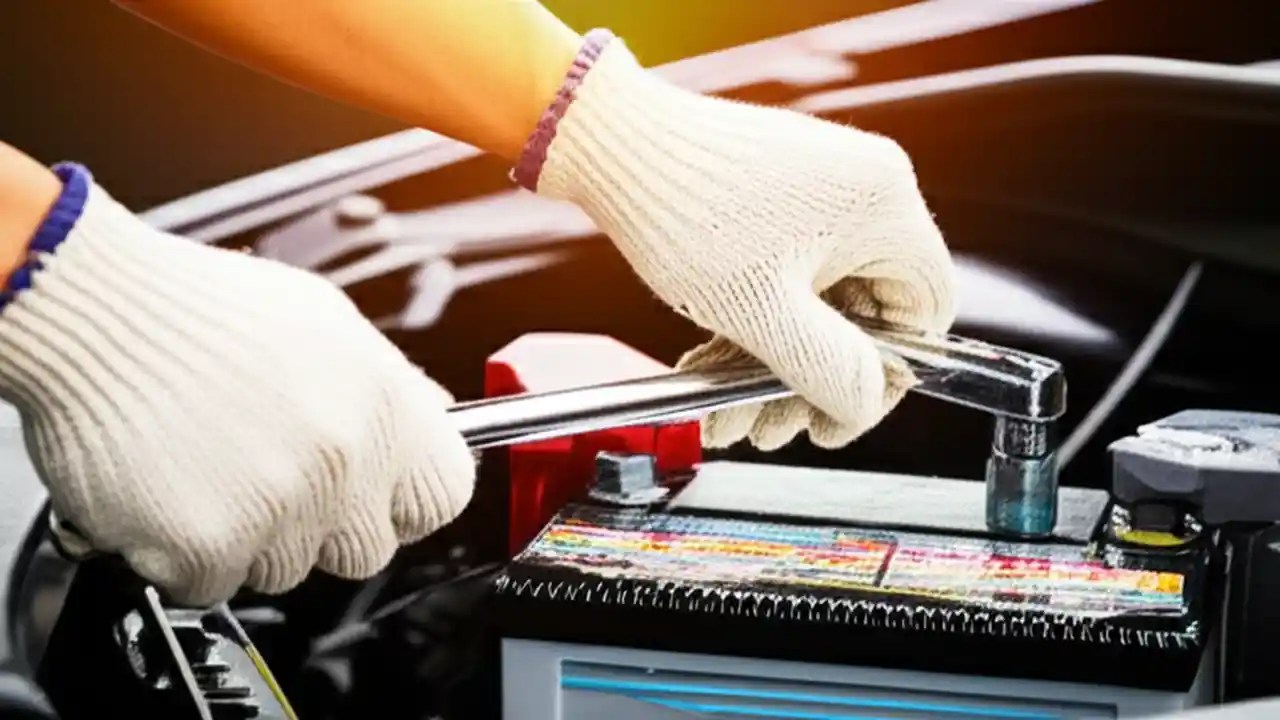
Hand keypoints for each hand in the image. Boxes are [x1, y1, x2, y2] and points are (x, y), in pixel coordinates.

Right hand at [0, 172, 474, 605]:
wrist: (98, 316)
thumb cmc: (204, 311)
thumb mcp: (329, 322)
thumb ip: (392, 385)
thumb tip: (437, 418)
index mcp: (384, 407)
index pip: (442, 496)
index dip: (407, 500)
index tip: (382, 496)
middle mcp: (343, 463)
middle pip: (366, 550)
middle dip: (327, 528)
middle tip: (276, 479)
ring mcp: (278, 510)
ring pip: (287, 572)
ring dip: (253, 538)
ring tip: (213, 468)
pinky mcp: (207, 547)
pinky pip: (214, 586)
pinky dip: (188, 555)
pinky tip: (175, 492)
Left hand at [525, 32, 955, 449]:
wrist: (610, 142)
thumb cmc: (685, 212)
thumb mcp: (762, 313)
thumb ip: (827, 369)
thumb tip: (864, 406)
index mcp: (885, 207)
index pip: (925, 312)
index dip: (885, 379)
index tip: (835, 419)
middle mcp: (864, 191)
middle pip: (864, 314)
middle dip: (811, 380)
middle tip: (769, 424)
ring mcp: (819, 192)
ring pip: (817, 303)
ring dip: (774, 364)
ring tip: (729, 412)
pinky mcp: (778, 199)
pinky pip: (786, 278)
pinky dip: (754, 325)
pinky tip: (711, 369)